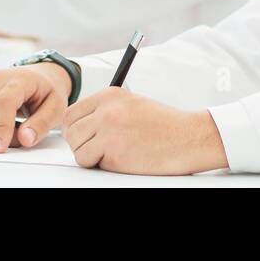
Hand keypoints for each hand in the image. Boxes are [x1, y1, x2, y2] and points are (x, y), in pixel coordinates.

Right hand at [0, 64, 72, 151]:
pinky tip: (3, 123)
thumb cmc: (47, 91)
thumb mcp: (57, 108)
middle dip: (6, 138)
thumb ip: (42, 124)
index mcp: (19, 79)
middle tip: (25, 133)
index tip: (0, 147)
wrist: (39, 77)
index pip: (3, 103)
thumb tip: (25, 139)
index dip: (1, 127)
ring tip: (16, 126)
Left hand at [61, 88, 227, 175]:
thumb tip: (82, 124)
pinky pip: (91, 163)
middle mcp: (106, 110)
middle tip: (94, 149)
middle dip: (79, 144)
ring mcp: (109, 131)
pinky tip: (120, 159)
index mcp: (109, 95)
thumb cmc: (165, 124)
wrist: (188, 137)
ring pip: (78, 150)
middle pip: (71, 132)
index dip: (74, 129)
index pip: (72, 113)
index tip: (81, 136)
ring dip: (89, 156)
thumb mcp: (132, 103)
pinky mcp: (114, 152)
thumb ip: (106, 109)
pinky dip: (101, 165)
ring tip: (111, 153)